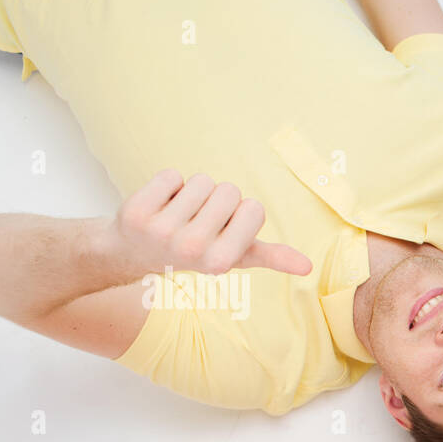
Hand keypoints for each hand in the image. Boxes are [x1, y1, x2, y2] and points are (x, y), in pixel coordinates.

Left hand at [107, 169, 311, 276]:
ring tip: (180, 213)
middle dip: (218, 200)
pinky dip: (167, 184)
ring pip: (200, 180)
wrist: (135, 253)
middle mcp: (192, 248)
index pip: (254, 208)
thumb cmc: (196, 251)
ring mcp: (162, 231)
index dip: (242, 213)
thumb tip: (308, 266)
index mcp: (221, 261)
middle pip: (228, 190)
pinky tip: (160, 205)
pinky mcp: (137, 212)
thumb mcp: (235, 257)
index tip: (225, 230)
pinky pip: (170, 175)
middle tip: (200, 220)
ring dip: (193, 191)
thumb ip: (271, 257)